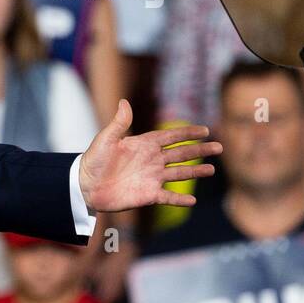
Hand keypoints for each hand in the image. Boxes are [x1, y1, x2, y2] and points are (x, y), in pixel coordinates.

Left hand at [78, 100, 221, 212]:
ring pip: (179, 174)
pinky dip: (179, 199)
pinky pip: (168, 197)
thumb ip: (119, 123)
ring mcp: (152, 177)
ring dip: (195, 172)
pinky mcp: (148, 194)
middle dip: (200, 150)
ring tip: (212, 170)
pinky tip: (193, 201)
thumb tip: (124, 101)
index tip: (206, 130)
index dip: (188, 133)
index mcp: (144, 145)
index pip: (171, 137)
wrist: (84, 185)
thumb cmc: (94, 160)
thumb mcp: (106, 139)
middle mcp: (152, 160)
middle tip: (219, 148)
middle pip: (181, 154)